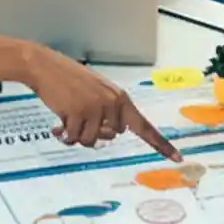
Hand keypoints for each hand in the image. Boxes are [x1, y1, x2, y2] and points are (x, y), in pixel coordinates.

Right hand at [23, 46, 181, 161]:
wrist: (45, 66)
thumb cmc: (69, 81)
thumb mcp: (96, 93)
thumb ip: (108, 113)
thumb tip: (109, 135)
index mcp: (120, 98)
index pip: (144, 125)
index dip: (161, 143)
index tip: (178, 157)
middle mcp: (112, 103)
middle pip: (111, 136)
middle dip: (94, 132)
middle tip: (78, 117)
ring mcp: (97, 108)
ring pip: (92, 140)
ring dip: (77, 134)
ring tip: (67, 118)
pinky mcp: (79, 112)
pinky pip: (75, 138)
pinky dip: (65, 134)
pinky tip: (58, 123)